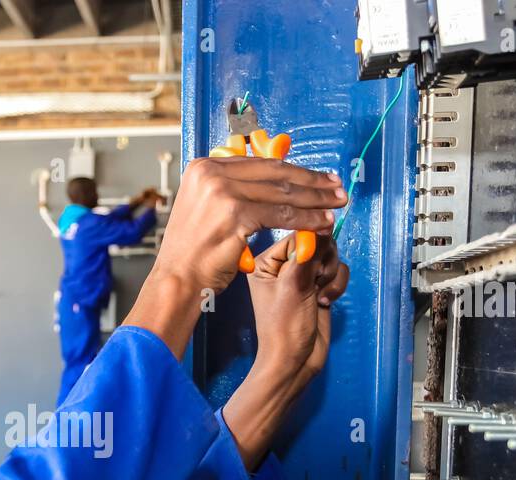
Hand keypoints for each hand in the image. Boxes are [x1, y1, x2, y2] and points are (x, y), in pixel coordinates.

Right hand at [123, 156, 342, 359]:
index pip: (260, 163)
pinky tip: (322, 222)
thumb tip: (268, 180)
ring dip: (315, 199)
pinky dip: (306, 219)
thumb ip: (230, 189)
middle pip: (274, 173)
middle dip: (311, 181)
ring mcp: (222, 192)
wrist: (178, 279)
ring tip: (337, 204)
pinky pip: (281, 215)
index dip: (294, 169)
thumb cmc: (194, 252)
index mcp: (204, 166)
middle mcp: (211, 173)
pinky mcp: (235, 214)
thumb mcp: (205, 208)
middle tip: (336, 187)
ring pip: (282, 193)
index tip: (316, 176)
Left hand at [220, 233, 349, 470]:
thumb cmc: (285, 328)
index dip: (312, 242)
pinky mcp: (318, 286)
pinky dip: (337, 284)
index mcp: (266, 262)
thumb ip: (307, 253)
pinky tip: (326, 301)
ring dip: (331, 274)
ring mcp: (302, 275)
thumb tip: (320, 224)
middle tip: (316, 281)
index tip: (315, 259)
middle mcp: (283, 265)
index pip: (296, 232)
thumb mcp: (294, 286)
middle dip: (323, 261)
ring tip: (319, 295)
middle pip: (317, 240)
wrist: (296, 361)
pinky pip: (338, 270)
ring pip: (331, 255)